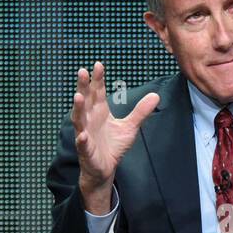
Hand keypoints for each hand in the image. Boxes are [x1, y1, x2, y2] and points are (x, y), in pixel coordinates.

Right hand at [73, 62, 159, 212]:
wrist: (105, 168)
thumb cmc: (113, 145)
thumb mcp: (130, 127)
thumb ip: (140, 112)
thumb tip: (155, 95)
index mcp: (99, 111)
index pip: (97, 92)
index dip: (97, 79)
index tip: (98, 65)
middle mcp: (90, 119)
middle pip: (85, 100)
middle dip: (83, 87)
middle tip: (82, 72)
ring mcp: (86, 134)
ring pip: (79, 119)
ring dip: (78, 108)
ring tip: (78, 97)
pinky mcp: (86, 150)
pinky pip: (82, 144)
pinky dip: (81, 139)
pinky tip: (82, 135)